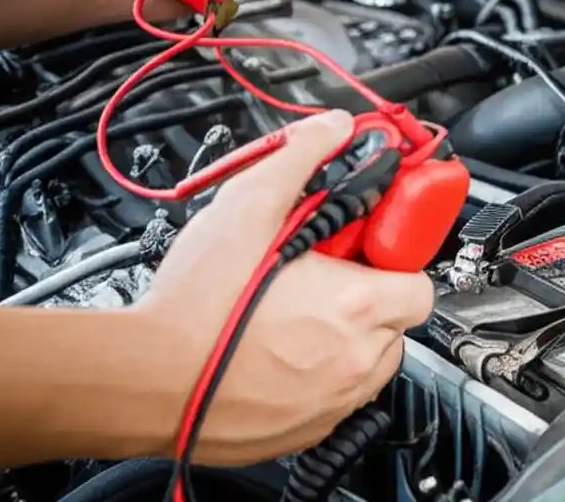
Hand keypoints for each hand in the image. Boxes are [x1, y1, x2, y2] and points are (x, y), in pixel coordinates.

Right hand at [134, 110, 433, 464]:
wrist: (143, 379)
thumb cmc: (195, 305)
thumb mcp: (249, 205)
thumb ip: (301, 158)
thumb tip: (334, 130)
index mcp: (358, 306)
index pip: (421, 284)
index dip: (393, 260)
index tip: (364, 248)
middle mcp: (356, 361)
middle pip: (395, 324)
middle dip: (367, 296)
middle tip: (318, 275)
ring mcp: (332, 403)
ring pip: (367, 363)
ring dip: (345, 337)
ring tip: (290, 313)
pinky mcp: (304, 433)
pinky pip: (333, 399)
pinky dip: (316, 376)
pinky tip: (272, 350)